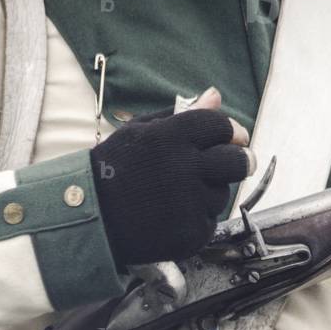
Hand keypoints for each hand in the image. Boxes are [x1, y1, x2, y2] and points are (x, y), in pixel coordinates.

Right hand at [91, 88, 251, 266]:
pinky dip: (197, 218)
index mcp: (170, 138)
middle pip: (238, 161)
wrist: (90, 218)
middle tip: (227, 163)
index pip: (222, 126)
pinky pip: (210, 221)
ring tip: (175, 194)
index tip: (232, 137)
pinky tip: (172, 214)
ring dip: (208, 191)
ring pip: (221, 193)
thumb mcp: (140, 132)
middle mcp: (184, 169)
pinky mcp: (192, 234)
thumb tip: (214, 95)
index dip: (231, 131)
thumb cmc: (113, 170)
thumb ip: (183, 115)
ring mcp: (189, 205)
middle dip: (240, 160)